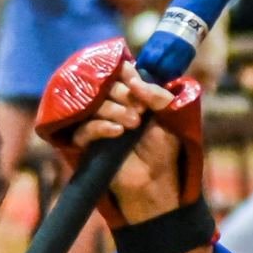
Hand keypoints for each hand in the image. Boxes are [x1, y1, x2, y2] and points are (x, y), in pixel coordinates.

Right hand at [70, 61, 184, 221]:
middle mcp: (111, 105)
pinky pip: (84, 129)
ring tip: (134, 123)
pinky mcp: (87, 144)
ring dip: (114, 110)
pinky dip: (100, 126)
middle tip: (141, 111)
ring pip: (93, 105)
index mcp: (129, 94)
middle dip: (123, 94)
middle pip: (104, 86)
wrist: (156, 180)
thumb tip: (134, 81)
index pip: (119, 73)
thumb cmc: (164, 148)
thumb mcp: (168, 117)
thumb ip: (156, 95)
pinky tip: (117, 131)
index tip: (135, 81)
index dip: (125, 73)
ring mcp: (97, 122)